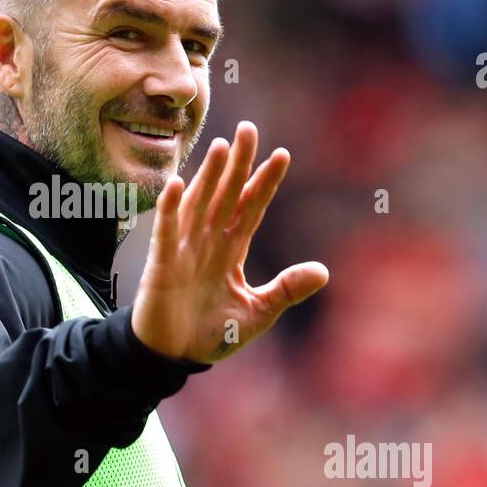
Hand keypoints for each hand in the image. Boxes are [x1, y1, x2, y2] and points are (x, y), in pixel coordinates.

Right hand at [131, 120, 327, 363]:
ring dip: (208, 176)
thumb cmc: (210, 333)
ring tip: (220, 146)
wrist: (173, 356)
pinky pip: (167, 233)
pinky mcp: (162, 265)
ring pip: (199, 205)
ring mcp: (184, 251)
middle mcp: (208, 243)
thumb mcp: (257, 312)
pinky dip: (170, 209)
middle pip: (226, 195)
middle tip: (249, 129)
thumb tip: (324, 272)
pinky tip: (176, 184)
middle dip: (238, 164)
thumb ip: (286, 290)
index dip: (264, 182)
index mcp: (230, 251)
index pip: (251, 209)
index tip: (282, 155)